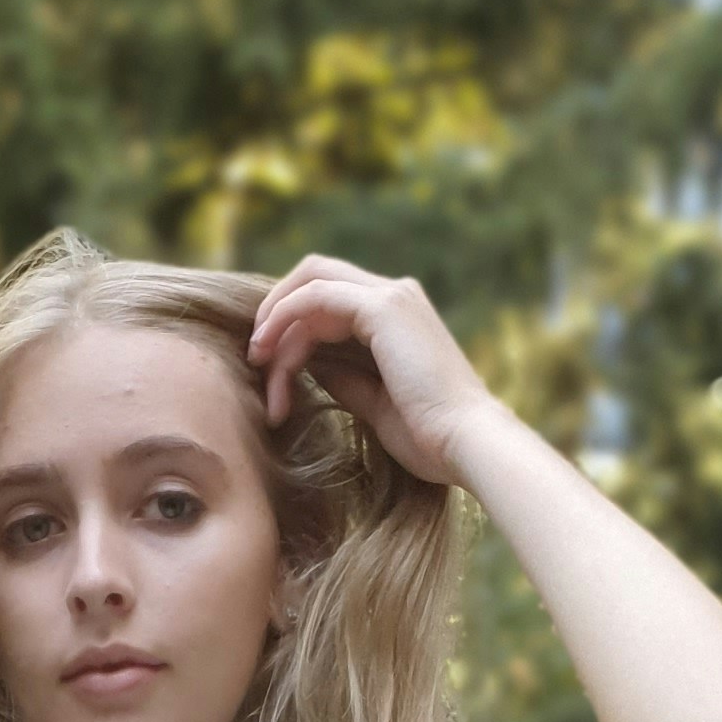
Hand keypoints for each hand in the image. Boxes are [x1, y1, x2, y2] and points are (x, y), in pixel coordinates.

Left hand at [247, 257, 497, 486]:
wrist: (467, 444)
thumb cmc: (430, 439)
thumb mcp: (376, 405)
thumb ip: (344, 377)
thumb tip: (309, 366)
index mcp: (398, 317)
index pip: (330, 297)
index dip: (291, 324)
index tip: (268, 367)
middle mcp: (395, 295)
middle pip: (315, 277)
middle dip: (277, 312)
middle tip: (254, 357)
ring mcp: (391, 297)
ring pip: (311, 286)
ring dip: (276, 325)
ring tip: (259, 369)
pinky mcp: (383, 308)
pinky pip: (316, 297)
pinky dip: (285, 318)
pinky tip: (269, 353)